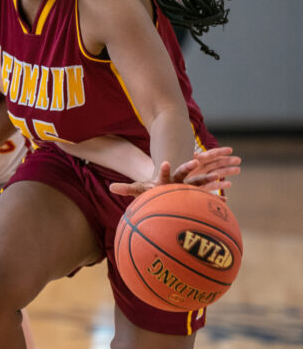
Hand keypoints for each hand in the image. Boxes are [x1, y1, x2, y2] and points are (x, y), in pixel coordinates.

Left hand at [110, 146, 240, 199]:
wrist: (168, 168)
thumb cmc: (155, 184)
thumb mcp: (141, 186)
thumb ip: (128, 188)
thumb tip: (110, 188)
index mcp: (168, 176)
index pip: (165, 172)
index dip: (164, 168)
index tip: (164, 162)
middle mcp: (183, 172)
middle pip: (189, 168)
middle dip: (196, 163)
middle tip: (199, 159)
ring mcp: (194, 172)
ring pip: (208, 167)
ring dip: (220, 166)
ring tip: (235, 164)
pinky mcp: (202, 174)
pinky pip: (216, 173)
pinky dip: (225, 171)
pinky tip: (238, 169)